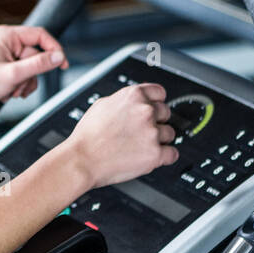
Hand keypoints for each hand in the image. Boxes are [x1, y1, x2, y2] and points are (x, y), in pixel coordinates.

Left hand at [0, 25, 68, 113]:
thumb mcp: (14, 74)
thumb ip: (39, 64)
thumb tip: (58, 57)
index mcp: (7, 35)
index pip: (40, 35)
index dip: (54, 49)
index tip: (62, 63)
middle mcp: (7, 42)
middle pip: (36, 56)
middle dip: (30, 76)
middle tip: (19, 86)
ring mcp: (6, 54)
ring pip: (31, 68)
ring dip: (25, 83)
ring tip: (11, 91)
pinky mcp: (6, 66)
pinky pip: (24, 74)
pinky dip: (19, 85)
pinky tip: (8, 92)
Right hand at [62, 83, 178, 189]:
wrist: (82, 159)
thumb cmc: (87, 136)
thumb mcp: (102, 105)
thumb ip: (123, 101)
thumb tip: (133, 103)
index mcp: (133, 96)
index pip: (159, 93)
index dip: (156, 102)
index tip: (154, 109)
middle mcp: (145, 111)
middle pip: (166, 113)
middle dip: (156, 121)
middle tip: (142, 131)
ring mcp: (152, 133)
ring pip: (169, 134)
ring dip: (159, 140)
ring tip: (140, 146)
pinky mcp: (155, 154)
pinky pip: (172, 154)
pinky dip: (164, 157)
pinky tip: (151, 157)